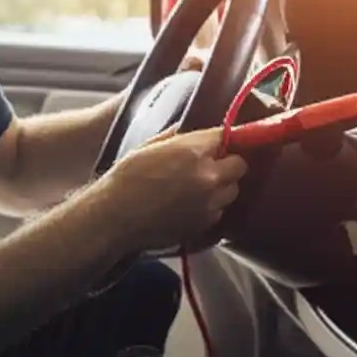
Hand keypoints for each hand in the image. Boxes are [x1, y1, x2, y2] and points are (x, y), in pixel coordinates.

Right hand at [99, 126, 247, 252]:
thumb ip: (174, 137)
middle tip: (212, 165)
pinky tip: (192, 205)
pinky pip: (220, 211)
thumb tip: (186, 131)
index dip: (220, 139)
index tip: (217, 143)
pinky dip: (212, 207)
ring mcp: (209, 203)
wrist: (116, 217)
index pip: (226, 136)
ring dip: (222, 186)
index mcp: (193, 151)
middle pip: (240, 165)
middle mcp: (208, 176)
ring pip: (233, 190)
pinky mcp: (204, 224)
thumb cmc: (126, 178)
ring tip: (201, 187)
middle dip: (228, 163)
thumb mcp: (148, 146)